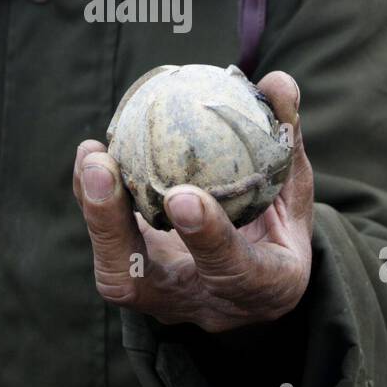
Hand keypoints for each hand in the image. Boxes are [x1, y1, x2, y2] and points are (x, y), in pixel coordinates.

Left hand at [72, 71, 312, 332]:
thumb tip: (278, 81)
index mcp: (265, 287)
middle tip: (102, 168)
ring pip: (115, 272)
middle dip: (114, 229)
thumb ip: (285, 140)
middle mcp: (206, 305)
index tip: (184, 197)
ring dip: (97, 214)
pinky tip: (91, 153)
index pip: (236, 272)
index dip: (209, 238)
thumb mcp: (294, 187)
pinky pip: (107, 248)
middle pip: (145, 284)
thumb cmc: (279, 225)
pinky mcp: (136, 284)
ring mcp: (165, 301)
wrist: (256, 280)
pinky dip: (94, 201)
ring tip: (92, 156)